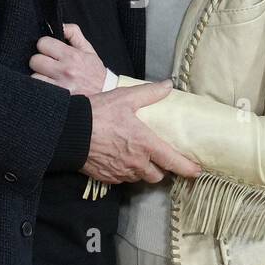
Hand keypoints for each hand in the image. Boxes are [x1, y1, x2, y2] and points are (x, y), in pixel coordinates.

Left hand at [30, 23, 107, 96]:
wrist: (105, 94)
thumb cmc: (95, 72)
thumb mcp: (88, 49)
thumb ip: (74, 33)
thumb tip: (60, 25)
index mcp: (72, 55)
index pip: (43, 43)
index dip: (44, 45)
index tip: (48, 51)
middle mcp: (65, 70)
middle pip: (35, 60)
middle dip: (39, 61)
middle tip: (47, 65)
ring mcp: (61, 86)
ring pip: (34, 77)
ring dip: (39, 76)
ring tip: (47, 77)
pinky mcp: (59, 99)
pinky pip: (39, 92)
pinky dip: (41, 89)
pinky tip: (48, 87)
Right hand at [82, 80, 201, 184]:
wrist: (69, 132)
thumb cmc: (99, 113)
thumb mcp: (125, 98)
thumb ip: (149, 93)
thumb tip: (168, 85)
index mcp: (146, 144)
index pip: (174, 162)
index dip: (187, 169)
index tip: (196, 171)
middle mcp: (137, 163)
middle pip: (158, 176)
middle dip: (161, 169)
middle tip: (159, 159)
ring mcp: (121, 173)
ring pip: (140, 178)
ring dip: (142, 171)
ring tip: (138, 158)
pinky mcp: (107, 178)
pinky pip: (122, 179)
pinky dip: (125, 172)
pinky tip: (119, 159)